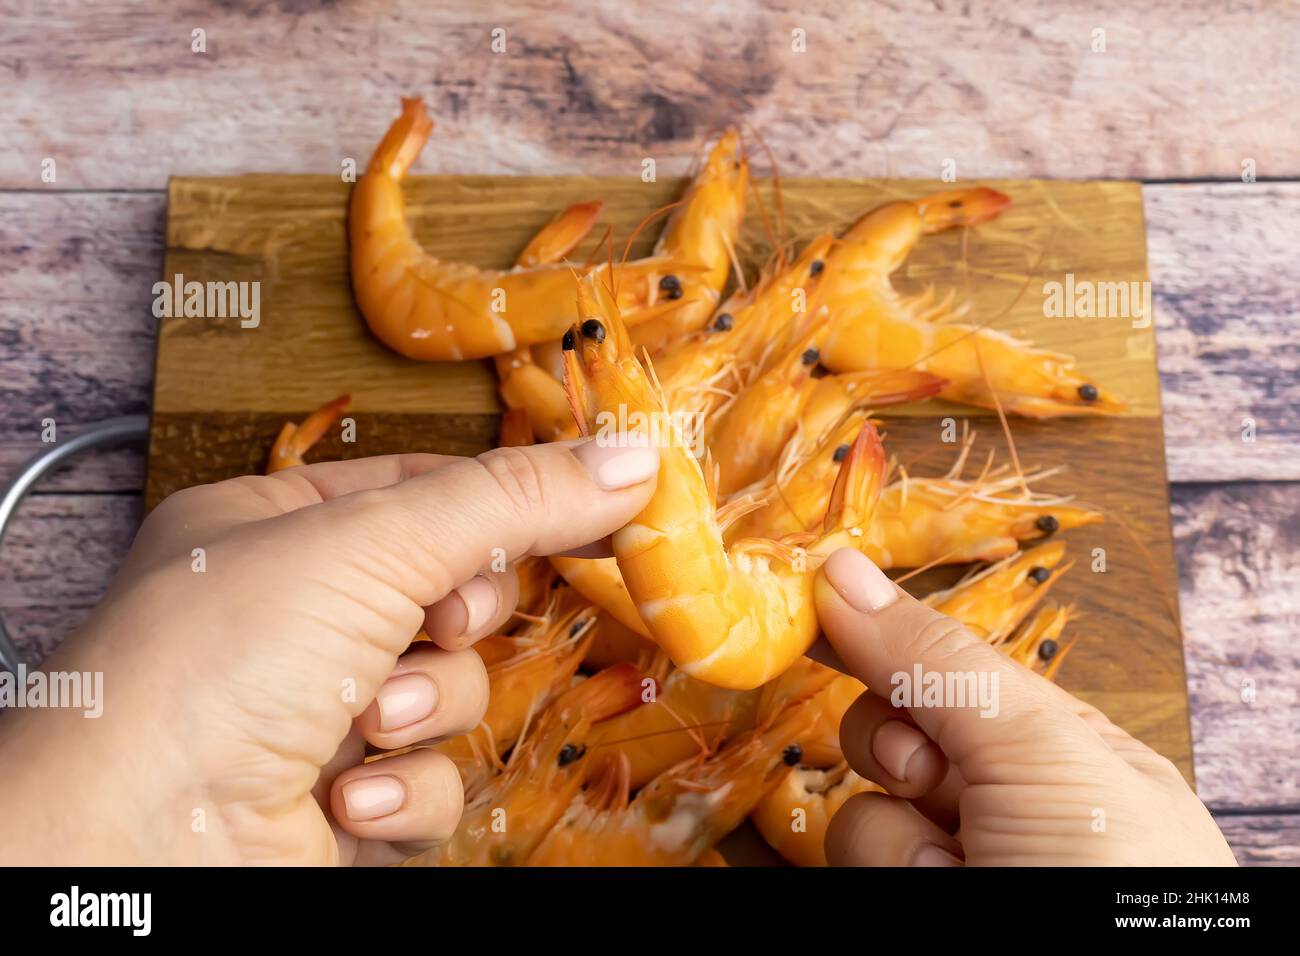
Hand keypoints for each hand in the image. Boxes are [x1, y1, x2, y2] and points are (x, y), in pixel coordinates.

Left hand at [0, 439, 657, 864]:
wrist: (140, 844)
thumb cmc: (219, 662)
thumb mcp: (372, 543)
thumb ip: (510, 500)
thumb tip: (631, 459)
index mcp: (273, 528)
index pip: (424, 490)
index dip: (503, 500)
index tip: (597, 503)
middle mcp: (290, 617)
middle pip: (450, 595)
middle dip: (454, 621)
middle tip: (433, 625)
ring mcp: (313, 711)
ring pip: (450, 691)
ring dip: (426, 707)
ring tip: (367, 724)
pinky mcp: (340, 798)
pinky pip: (429, 778)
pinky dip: (406, 786)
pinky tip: (352, 795)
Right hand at [813, 548, 1236, 866]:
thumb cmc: (1119, 879)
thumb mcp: (1038, 749)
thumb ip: (933, 659)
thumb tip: (842, 570)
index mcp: (1062, 748)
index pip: (954, 665)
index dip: (888, 633)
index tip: (815, 593)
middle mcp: (1003, 804)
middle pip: (894, 731)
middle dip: (894, 744)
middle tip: (929, 774)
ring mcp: (953, 864)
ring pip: (864, 808)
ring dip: (895, 835)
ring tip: (955, 873)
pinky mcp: (906, 902)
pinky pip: (853, 857)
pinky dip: (887, 871)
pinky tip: (938, 892)